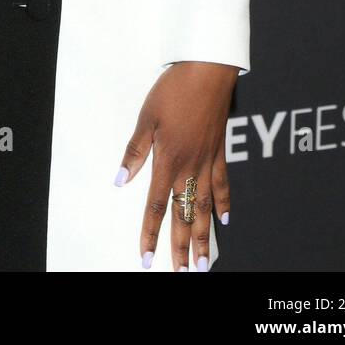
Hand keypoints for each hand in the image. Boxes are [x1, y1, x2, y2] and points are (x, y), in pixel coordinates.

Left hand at [116, 61, 237, 269]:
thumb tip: (120, 181)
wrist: (207, 71)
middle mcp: (190, 167)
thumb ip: (135, 152)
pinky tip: (224, 221)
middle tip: (182, 273)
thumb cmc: (174, 90)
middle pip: (184, 215)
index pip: (156, 206)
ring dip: (204, 236)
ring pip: (205, 207)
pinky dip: (224, 203)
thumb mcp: (146, 118)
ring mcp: (208, 161)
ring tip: (204, 262)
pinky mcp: (220, 151)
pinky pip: (223, 184)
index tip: (147, 258)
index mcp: (168, 161)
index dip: (150, 234)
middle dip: (182, 247)